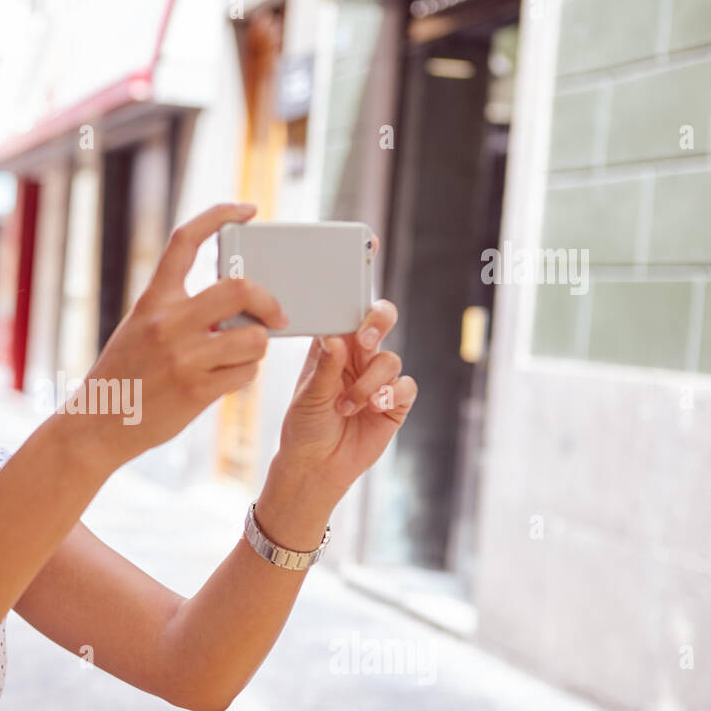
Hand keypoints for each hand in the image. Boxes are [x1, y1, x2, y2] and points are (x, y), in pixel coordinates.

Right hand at [60, 201, 287, 470]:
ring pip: (254, 338)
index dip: (220, 215)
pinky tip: (226, 379)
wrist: (97, 425)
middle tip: (277, 315)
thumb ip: (178, 311)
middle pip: (240, 289)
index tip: (247, 210)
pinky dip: (245, 375)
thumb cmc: (124, 376)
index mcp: (152, 300)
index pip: (185, 241)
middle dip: (268, 301)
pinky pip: (246, 373)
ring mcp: (184, 357)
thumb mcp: (140, 328)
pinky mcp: (197, 391)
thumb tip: (235, 303)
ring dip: (257, 347)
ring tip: (240, 356)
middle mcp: (168, 323)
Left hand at [271, 280, 416, 506]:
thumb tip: (337, 337)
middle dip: (377, 322)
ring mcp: (378, 377)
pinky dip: (390, 395)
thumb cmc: (304, 426)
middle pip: (380, 319)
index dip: (361, 274)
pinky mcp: (396, 401)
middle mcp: (358, 355)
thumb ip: (326, 367)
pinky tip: (373, 409)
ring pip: (390, 359)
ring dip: (368, 383)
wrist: (317, 467)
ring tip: (346, 405)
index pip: (347, 305)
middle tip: (363, 340)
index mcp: (332, 344)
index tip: (370, 244)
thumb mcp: (308, 396)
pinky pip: (406, 385)